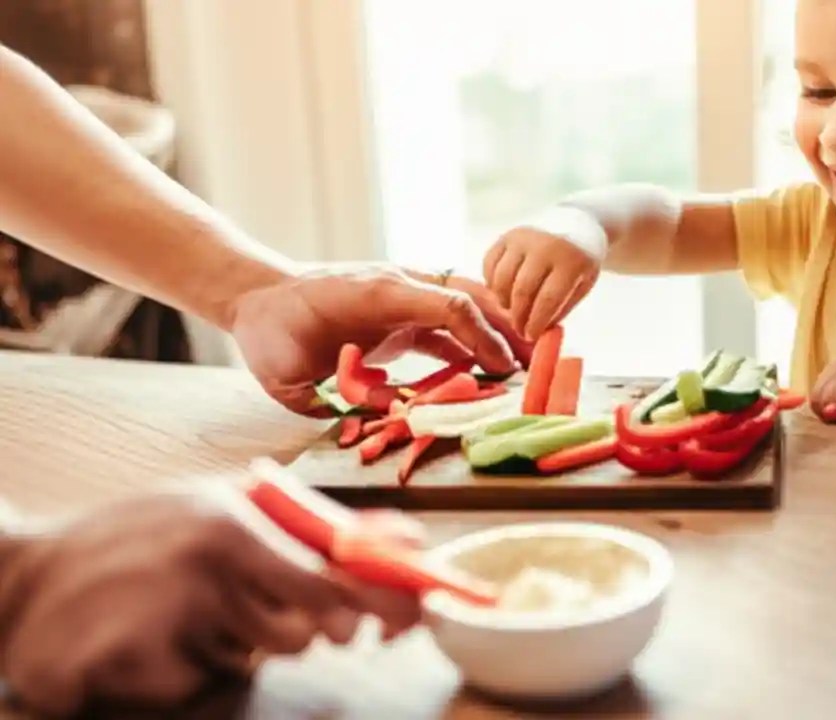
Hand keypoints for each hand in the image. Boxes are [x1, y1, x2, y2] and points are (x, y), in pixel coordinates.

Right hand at [0, 490, 422, 716]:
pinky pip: (202, 685)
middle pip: (310, 621)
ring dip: (243, 645)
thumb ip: (309, 526)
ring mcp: (169, 608)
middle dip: (318, 627)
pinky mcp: (133, 661)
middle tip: (289, 617)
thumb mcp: (222, 510)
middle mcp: (208, 556)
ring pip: (265, 653)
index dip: (387, 594)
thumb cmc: (140, 543)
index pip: (338, 561)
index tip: (417, 615)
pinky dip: (189, 673)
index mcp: (236, 515)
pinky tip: (151, 642)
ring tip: (192, 614)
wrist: (27, 581)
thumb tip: (408, 539)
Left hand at [228, 265, 529, 413]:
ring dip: (498, 332)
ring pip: (465, 305)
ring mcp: (403, 295)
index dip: (483, 337)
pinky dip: (474, 344)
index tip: (506, 367)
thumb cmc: (270, 335)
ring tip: (530, 364)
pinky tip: (494, 369)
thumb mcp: (288, 374)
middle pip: (471, 295)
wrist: (258, 297)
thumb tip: (376, 423)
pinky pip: (447, 323)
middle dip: (508, 328)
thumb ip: (330, 399)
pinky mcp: (401, 311)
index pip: (449, 303)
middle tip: (542, 360)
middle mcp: (399, 286)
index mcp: (377, 293)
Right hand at [483, 223, 601, 338]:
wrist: (577, 223)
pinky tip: (501, 292)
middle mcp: (544, 246)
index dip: (536, 322)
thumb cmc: (580, 262)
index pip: (548, 300)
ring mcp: (523, 237)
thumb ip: (561, 307)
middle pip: (522, 290)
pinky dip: (492, 281)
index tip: (530, 336)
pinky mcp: (507, 234)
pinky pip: (490, 262)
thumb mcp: (582, 284)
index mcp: (570, 261)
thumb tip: (537, 331)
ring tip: (510, 311)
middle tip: (519, 330)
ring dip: (502, 300)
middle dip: (518, 316)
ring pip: (502, 278)